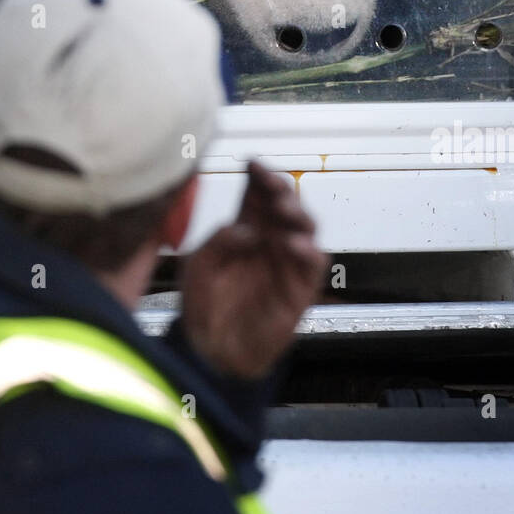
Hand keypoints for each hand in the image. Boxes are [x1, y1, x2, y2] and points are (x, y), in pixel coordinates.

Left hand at [179, 162, 324, 379]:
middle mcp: (270, 239)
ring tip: (282, 207)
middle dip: (280, 187)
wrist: (211, 350)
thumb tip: (247, 228)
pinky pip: (313, 265)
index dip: (259, 175)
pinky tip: (292, 243)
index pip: (258, 193)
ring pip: (306, 227)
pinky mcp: (299, 289)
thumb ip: (219, 241)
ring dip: (297, 213)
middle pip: (285, 203)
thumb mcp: (199, 264)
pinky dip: (308, 251)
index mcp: (246, 227)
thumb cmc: (203, 303)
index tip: (252, 163)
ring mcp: (287, 262)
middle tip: (270, 181)